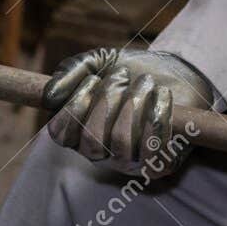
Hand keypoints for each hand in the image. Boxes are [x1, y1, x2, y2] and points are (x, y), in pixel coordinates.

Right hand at [43, 47, 218, 176]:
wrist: (176, 73)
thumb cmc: (132, 70)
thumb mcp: (99, 61)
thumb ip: (73, 70)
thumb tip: (50, 95)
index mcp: (80, 131)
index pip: (61, 134)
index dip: (73, 108)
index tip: (93, 80)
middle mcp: (101, 153)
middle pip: (91, 141)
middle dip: (108, 101)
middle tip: (123, 75)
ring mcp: (128, 162)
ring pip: (121, 144)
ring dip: (135, 104)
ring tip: (146, 82)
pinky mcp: (158, 164)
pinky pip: (153, 152)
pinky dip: (158, 118)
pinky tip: (162, 95)